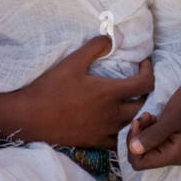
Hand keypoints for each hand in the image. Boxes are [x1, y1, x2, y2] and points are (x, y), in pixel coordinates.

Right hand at [17, 35, 152, 147]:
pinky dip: (123, 129)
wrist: (30, 118)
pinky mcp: (96, 142)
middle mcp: (113, 114)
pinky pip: (119, 139)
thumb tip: (112, 38)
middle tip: (137, 80)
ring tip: (129, 100)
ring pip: (134, 123)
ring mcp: (105, 131)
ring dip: (137, 111)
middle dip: (145, 91)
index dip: (149, 71)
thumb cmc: (50, 88)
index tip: (143, 63)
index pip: (145, 84)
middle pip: (144, 105)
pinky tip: (115, 121)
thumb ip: (95, 47)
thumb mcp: (71, 62)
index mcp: (110, 93)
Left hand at [126, 68, 180, 170]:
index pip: (140, 163)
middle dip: (137, 137)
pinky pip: (150, 138)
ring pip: (144, 146)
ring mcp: (171, 146)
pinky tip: (152, 116)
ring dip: (141, 130)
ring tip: (148, 115)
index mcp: (174, 155)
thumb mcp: (171, 117)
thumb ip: (153, 135)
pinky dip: (147, 127)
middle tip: (142, 118)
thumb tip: (134, 150)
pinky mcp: (170, 137)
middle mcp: (172, 155)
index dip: (133, 145)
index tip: (138, 124)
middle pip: (140, 155)